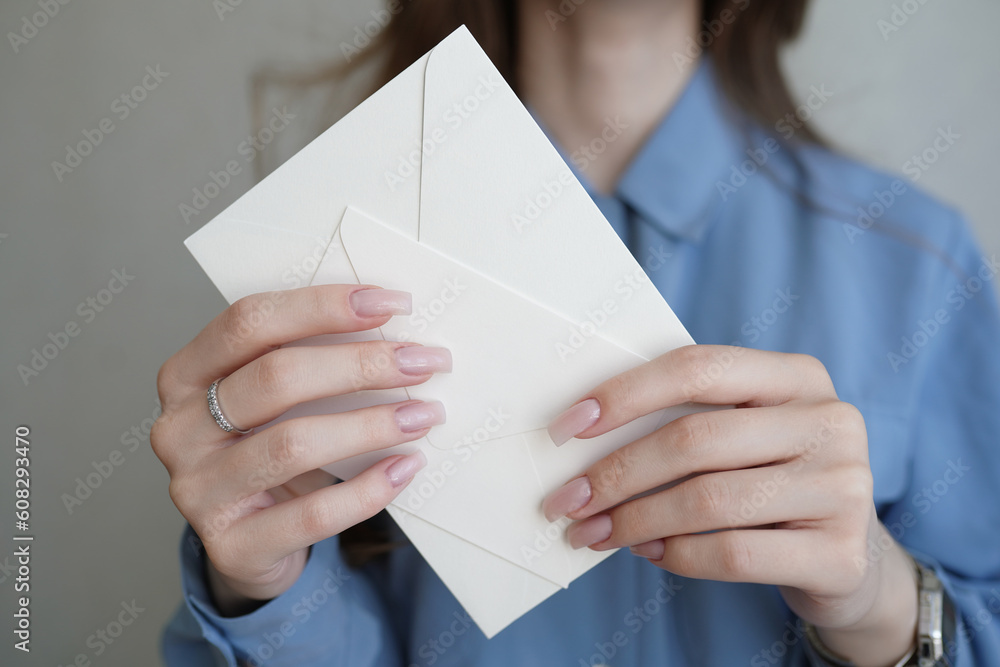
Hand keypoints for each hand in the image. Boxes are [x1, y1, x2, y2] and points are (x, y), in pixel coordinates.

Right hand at [151, 285, 450, 614]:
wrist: (247, 543)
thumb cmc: (267, 450)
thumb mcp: (272, 401)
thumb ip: (308, 361)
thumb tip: (394, 330)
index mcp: (185, 376)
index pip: (249, 322)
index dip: (322, 306)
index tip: (390, 303)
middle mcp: (180, 430)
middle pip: (276, 378)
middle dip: (361, 364)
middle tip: (423, 361)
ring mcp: (199, 491)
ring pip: (293, 444)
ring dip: (372, 424)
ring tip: (424, 415)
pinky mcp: (232, 545)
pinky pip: (312, 514)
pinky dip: (368, 490)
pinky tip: (406, 467)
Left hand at [542, 345, 917, 665]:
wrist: (850, 560)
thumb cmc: (770, 482)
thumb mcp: (745, 434)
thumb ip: (687, 420)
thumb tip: (584, 434)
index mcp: (798, 376)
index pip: (697, 367)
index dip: (624, 394)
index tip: (566, 428)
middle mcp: (830, 421)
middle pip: (694, 439)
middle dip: (615, 473)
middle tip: (567, 501)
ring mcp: (844, 487)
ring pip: (707, 500)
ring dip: (633, 520)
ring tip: (593, 533)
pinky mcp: (841, 553)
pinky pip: (732, 554)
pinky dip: (676, 555)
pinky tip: (648, 552)